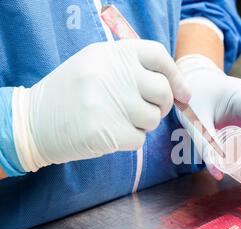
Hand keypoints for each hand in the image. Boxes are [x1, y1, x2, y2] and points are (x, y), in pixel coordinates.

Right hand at [13, 40, 189, 171]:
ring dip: (143, 124)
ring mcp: (112, 103)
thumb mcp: (96, 66)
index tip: (183, 93)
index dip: (175, 76)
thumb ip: (131, 69)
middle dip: (162, 105)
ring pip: (153, 118)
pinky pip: (139, 139)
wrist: (34, 121)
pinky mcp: (109, 132)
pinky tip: (109, 133)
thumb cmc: (71, 93)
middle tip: (149, 110)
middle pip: (163, 91)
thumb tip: (175, 88)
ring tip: (119, 120)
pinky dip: (129, 140)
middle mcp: (114, 74)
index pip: (158, 55)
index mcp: (111, 53)